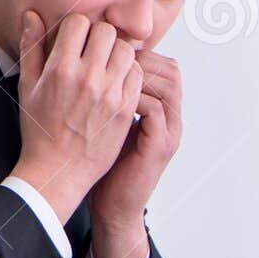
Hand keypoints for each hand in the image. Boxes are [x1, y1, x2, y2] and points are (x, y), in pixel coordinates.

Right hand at [12, 9, 141, 222]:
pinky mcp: (125, 109)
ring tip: (108, 65)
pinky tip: (118, 82)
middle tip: (94, 50)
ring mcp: (109, 95)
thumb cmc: (39, 130)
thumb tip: (33, 15)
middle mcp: (87, 79)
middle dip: (99, 36)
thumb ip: (32, 48)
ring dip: (118, 52)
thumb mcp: (27, 87)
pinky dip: (130, 73)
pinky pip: (137, 75)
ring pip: (127, 50)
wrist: (58, 170)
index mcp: (60, 69)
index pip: (79, 22)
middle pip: (106, 31)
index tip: (76, 40)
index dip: (77, 27)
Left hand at [86, 51, 182, 257]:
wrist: (112, 206)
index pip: (163, 64)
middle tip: (107, 59)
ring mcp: (169, 132)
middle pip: (171, 69)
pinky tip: (109, 99)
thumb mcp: (108, 121)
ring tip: (108, 77)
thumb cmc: (104, 164)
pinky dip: (134, 98)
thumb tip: (87, 57)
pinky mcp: (160, 146)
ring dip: (137, 75)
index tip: (106, 51)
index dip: (138, 53)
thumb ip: (109, 92)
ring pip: (168, 85)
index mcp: (161, 110)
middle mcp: (171, 118)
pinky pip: (156, 109)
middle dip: (139, 59)